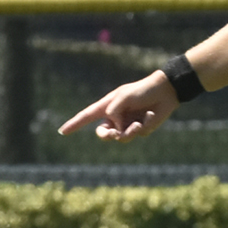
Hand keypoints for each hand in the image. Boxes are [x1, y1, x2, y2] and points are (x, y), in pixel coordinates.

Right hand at [58, 71, 180, 141]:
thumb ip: (114, 111)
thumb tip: (115, 129)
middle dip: (107, 136)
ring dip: (129, 131)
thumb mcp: (124, 97)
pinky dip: (143, 125)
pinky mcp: (140, 129)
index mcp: (108, 106)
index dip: (74, 124)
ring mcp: (127, 124)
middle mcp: (115, 117)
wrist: (166, 92)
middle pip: (103, 134)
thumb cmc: (143, 90)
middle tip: (113, 134)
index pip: (87, 116)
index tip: (62, 131)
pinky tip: (150, 115)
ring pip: (121, 137)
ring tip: (139, 123)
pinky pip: (137, 134)